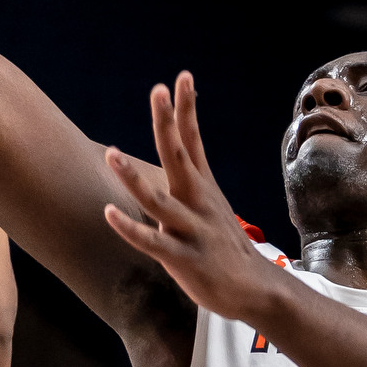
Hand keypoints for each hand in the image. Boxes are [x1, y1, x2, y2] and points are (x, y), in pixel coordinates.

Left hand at [103, 72, 275, 323]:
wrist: (257, 290)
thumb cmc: (226, 247)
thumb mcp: (213, 206)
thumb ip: (194, 181)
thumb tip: (183, 155)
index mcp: (203, 187)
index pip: (194, 140)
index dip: (187, 109)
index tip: (181, 77)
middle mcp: (198, 202)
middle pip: (178, 156)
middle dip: (167, 123)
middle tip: (158, 91)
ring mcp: (192, 230)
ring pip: (158, 201)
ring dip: (133, 178)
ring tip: (112, 155)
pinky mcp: (184, 259)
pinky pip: (152, 242)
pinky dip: (130, 229)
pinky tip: (110, 214)